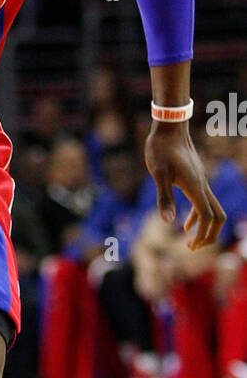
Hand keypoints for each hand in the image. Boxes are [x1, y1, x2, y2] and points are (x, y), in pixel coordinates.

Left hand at [144, 123, 225, 250]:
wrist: (169, 129)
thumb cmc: (161, 149)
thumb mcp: (158, 173)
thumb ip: (164, 197)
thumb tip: (168, 222)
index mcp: (195, 187)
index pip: (208, 217)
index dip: (203, 235)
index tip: (190, 247)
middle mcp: (202, 186)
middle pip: (218, 216)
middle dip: (209, 235)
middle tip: (193, 249)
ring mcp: (201, 182)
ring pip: (212, 210)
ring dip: (204, 228)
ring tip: (189, 243)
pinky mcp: (195, 179)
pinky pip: (203, 203)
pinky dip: (197, 217)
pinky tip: (184, 225)